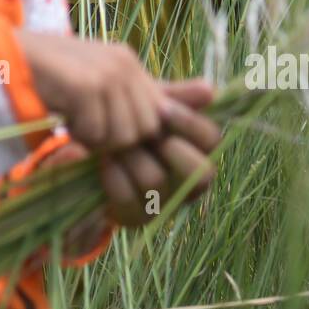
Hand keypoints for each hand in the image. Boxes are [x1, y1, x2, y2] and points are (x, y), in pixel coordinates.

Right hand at [16, 29, 166, 151]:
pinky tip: (63, 117)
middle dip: (116, 139)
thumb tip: (206, 92)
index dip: (137, 134)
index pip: (163, 113)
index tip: (107, 131)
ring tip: (74, 120)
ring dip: (96, 139)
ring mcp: (106, 72)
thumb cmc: (48, 77)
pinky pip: (96, 133)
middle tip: (87, 124)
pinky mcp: (86, 85)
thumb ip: (139, 96)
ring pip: (123, 135)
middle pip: (145, 129)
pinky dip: (77, 135)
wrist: (3, 59)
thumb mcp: (95, 86)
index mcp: (129, 62)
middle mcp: (123, 63)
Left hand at [99, 79, 220, 226]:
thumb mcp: (149, 102)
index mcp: (199, 152)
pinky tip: (104, 159)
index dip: (190, 124)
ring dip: (132, 155)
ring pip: (157, 180)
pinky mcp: (136, 217)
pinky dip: (114, 174)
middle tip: (147, 132)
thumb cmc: (131, 120)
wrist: (96, 147)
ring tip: (116, 141)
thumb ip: (178, 96)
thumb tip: (210, 90)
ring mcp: (164, 204)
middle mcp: (189, 183)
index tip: (162, 108)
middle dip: (172, 149)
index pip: (213, 140)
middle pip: (202, 174)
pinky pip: (128, 198)